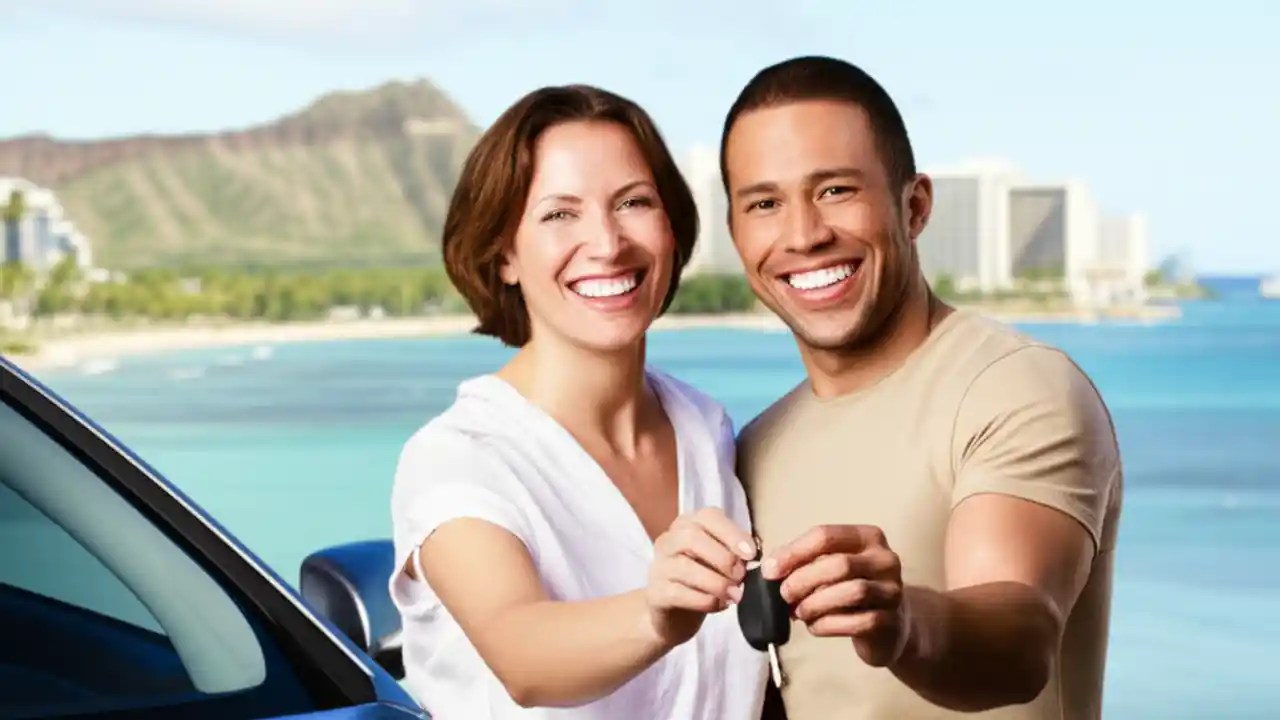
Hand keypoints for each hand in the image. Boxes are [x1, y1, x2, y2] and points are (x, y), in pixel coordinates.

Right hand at [645, 507, 756, 646]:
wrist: (673, 615)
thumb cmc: (702, 581)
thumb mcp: (719, 561)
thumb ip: (734, 553)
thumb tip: (752, 555)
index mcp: (687, 525)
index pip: (708, 517)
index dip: (732, 533)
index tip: (751, 554)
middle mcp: (668, 541)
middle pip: (692, 537)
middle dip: (723, 557)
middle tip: (741, 576)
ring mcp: (658, 566)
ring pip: (685, 568)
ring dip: (717, 582)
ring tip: (736, 595)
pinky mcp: (655, 593)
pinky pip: (679, 593)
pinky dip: (705, 600)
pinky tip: (720, 605)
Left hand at [764, 524, 907, 666]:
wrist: (889, 627)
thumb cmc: (851, 589)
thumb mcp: (832, 567)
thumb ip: (805, 562)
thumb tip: (771, 569)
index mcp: (867, 537)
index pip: (825, 536)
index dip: (793, 552)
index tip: (770, 570)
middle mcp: (885, 559)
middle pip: (839, 564)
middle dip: (803, 580)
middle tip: (784, 595)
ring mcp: (892, 591)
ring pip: (851, 592)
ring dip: (816, 603)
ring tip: (799, 612)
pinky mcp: (891, 621)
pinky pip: (856, 622)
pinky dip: (827, 625)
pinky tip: (815, 626)